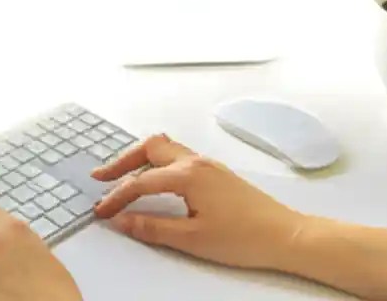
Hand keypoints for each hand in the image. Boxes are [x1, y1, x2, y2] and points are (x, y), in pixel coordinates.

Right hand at [90, 133, 305, 270]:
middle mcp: (195, 162)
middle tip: (102, 178)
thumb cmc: (243, 238)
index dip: (116, 197)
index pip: (140, 183)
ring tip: (123, 176)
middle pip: (149, 148)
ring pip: (165, 147)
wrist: (286, 236)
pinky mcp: (216, 173)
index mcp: (187, 175)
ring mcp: (208, 165)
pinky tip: (155, 180)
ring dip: (141, 158)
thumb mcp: (192, 239)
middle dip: (122, 161)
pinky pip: (178, 155)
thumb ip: (153, 228)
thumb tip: (123, 221)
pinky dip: (158, 162)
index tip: (101, 212)